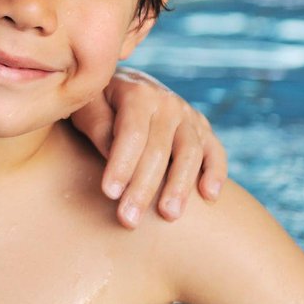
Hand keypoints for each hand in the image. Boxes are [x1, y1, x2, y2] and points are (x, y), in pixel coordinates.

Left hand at [71, 67, 226, 228]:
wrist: (123, 84)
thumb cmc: (98, 102)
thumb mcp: (87, 105)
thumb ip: (98, 126)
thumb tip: (111, 154)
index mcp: (137, 93)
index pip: (132, 133)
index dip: (122, 164)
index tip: (109, 193)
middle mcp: (167, 102)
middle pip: (159, 149)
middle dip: (143, 187)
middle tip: (129, 219)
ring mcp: (188, 116)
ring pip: (190, 153)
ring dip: (180, 186)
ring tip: (168, 215)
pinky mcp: (202, 129)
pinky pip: (215, 151)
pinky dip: (216, 173)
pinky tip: (209, 196)